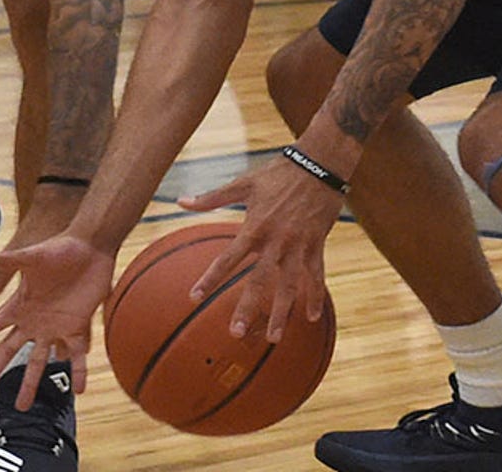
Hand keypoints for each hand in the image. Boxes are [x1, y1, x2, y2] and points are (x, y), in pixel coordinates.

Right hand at [0, 234, 111, 408]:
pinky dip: (78, 372)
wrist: (89, 248)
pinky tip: (78, 390)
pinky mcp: (77, 326)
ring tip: (23, 407)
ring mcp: (55, 327)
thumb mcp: (33, 255)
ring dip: (31, 383)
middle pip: (8, 352)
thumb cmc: (59, 249)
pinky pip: (77, 354)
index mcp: (18, 306)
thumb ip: (10, 260)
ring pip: (39, 362)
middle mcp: (32, 322)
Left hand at [177, 159, 340, 342]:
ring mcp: (298, 245)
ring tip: (274, 337)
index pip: (227, 259)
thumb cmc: (279, 172)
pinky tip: (311, 317)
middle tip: (236, 333)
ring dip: (282, 312)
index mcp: (254, 227)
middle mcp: (276, 241)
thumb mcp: (244, 183)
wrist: (320, 163)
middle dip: (248, 308)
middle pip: (260, 281)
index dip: (210, 279)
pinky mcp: (317, 245)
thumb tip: (181, 201)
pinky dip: (315, 296)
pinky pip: (316, 275)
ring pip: (289, 285)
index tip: (194, 297)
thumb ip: (212, 198)